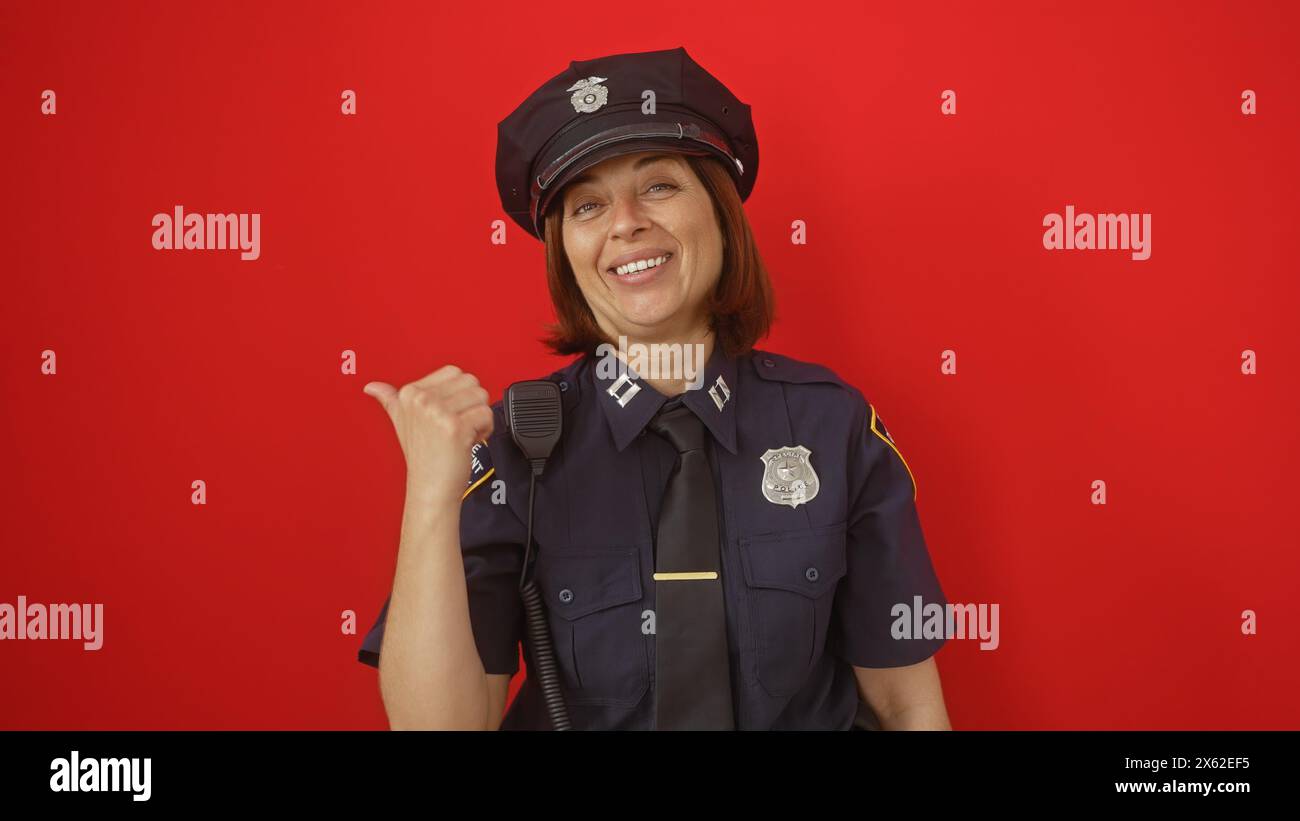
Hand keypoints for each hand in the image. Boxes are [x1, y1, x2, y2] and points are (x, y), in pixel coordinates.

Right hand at [363, 365, 492, 505]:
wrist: (430, 488)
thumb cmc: (423, 457)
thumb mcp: (400, 422)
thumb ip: (389, 400)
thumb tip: (372, 387)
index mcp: (409, 393)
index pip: (453, 372)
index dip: (458, 394)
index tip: (448, 415)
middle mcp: (422, 400)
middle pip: (471, 381)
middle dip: (472, 404)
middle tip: (458, 425)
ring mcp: (438, 412)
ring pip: (481, 396)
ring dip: (479, 417)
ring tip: (463, 434)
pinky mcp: (456, 427)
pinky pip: (486, 414)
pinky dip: (485, 430)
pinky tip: (469, 442)